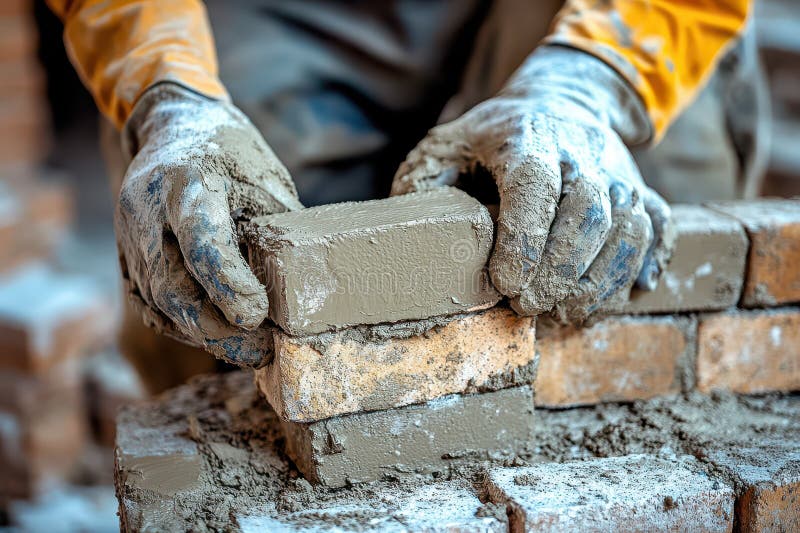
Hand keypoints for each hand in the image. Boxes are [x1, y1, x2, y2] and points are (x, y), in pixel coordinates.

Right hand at [116, 83, 301, 364]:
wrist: (172, 127)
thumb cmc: (228, 151)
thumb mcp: (264, 176)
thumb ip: (279, 226)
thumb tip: (310, 280)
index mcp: (187, 181)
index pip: (201, 239)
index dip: (227, 282)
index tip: (257, 315)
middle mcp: (148, 212)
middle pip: (173, 285)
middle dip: (217, 327)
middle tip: (261, 350)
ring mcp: (130, 237)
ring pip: (160, 303)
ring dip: (203, 335)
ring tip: (249, 352)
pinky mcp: (127, 257)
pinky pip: (151, 304)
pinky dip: (184, 327)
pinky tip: (217, 337)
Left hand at [392, 47, 673, 323]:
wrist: (560, 101)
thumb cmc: (491, 139)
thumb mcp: (445, 148)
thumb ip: (426, 187)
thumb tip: (417, 241)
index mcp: (526, 139)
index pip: (533, 186)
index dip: (525, 239)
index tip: (508, 285)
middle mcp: (580, 153)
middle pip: (588, 211)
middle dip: (562, 269)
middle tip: (531, 307)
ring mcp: (618, 173)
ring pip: (627, 227)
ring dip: (601, 280)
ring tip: (568, 315)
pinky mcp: (641, 191)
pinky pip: (658, 230)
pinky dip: (647, 265)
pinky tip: (623, 294)